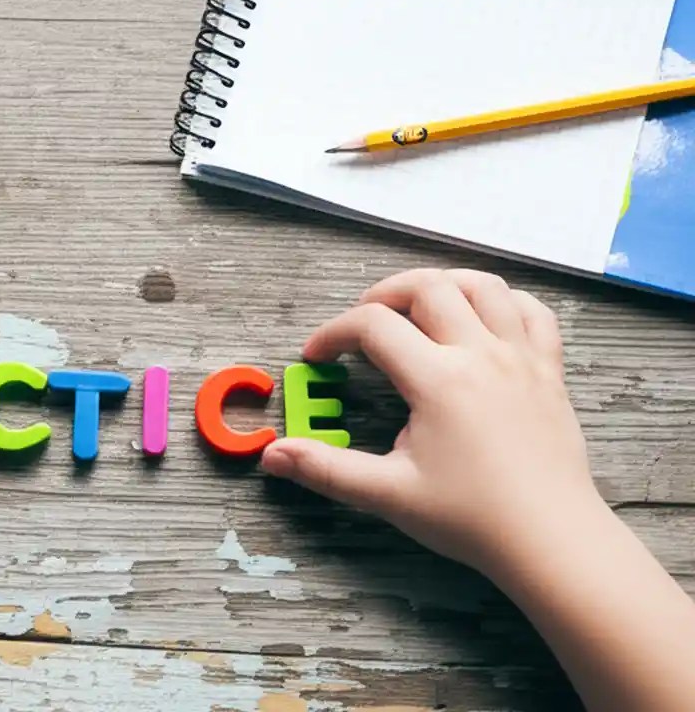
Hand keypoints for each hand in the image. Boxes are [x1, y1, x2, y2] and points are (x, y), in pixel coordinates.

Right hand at [262, 269, 601, 575]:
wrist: (550, 539)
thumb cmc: (472, 518)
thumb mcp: (389, 494)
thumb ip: (326, 469)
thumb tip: (273, 455)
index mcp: (439, 380)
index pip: (373, 326)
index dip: (334, 334)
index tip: (317, 358)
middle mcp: (481, 355)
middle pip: (428, 286)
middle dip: (384, 293)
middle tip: (363, 321)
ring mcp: (521, 358)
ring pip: (483, 285)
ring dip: (443, 284)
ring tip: (417, 306)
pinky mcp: (549, 371)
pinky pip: (532, 312)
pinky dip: (504, 301)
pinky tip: (483, 318)